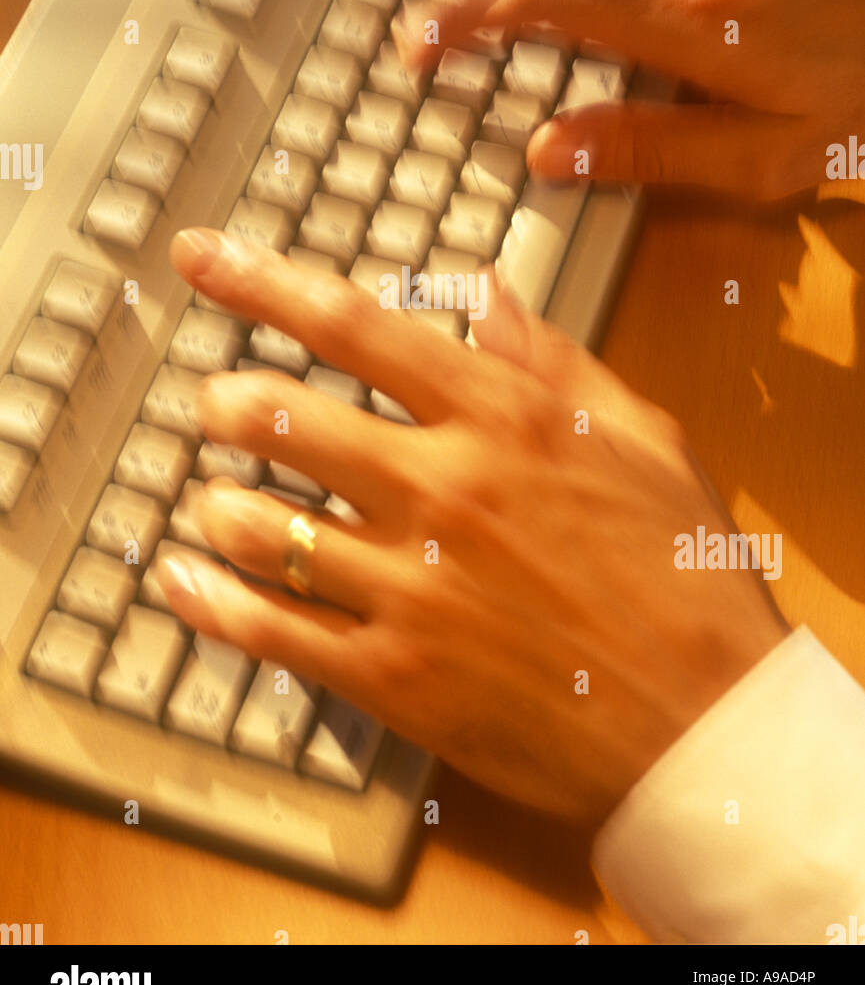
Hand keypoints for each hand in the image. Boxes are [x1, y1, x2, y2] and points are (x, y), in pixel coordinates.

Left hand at [158, 228, 786, 827]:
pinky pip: (271, 631)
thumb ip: (552, 359)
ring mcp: (410, 588)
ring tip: (215, 497)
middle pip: (281, 418)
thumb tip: (485, 292)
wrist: (706, 725)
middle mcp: (441, 490)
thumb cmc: (684, 578)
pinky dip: (211, 601)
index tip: (201, 258)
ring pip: (259, 526)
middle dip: (226, 402)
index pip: (350, 326)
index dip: (258, 281)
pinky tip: (184, 581)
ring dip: (218, 502)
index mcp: (500, 420)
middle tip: (214, 403)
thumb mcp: (640, 438)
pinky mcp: (393, 677)